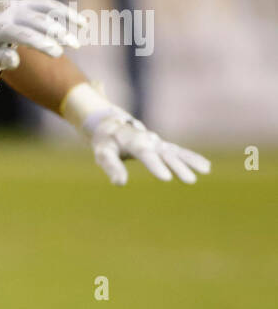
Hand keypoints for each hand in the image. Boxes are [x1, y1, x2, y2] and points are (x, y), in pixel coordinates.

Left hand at [0, 0, 84, 70]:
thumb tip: (16, 61)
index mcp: (0, 27)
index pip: (25, 35)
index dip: (41, 43)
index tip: (57, 53)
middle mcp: (12, 11)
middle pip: (40, 20)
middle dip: (60, 32)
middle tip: (75, 45)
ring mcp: (19, 1)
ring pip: (47, 4)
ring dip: (67, 13)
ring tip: (84, 24)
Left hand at [80, 107, 210, 185]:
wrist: (112, 125)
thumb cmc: (106, 142)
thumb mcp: (103, 153)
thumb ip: (111, 166)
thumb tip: (120, 183)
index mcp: (133, 142)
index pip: (146, 154)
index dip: (156, 165)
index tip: (167, 178)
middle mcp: (148, 141)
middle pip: (165, 154)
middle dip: (178, 167)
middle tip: (190, 180)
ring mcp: (157, 143)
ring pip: (175, 152)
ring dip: (190, 162)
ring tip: (205, 171)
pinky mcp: (161, 146)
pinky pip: (178, 152)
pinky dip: (191, 158)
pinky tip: (205, 167)